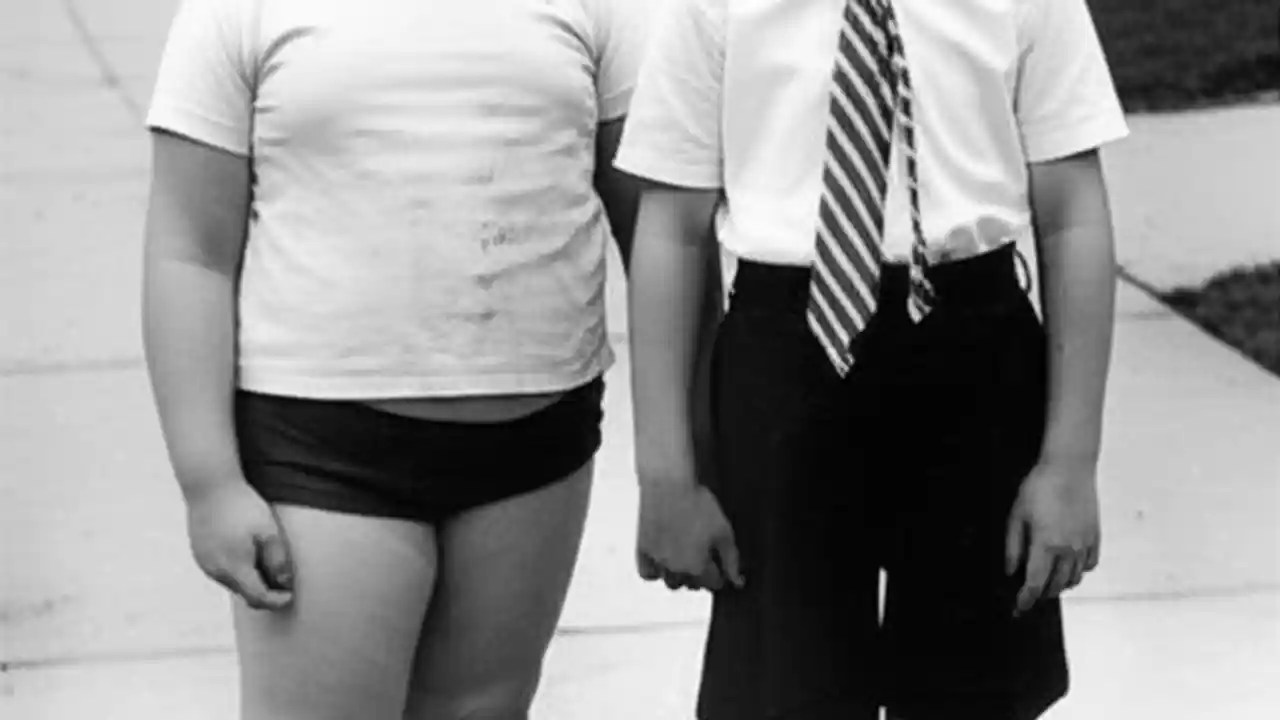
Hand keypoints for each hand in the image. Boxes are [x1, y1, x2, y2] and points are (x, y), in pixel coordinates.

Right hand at [186, 481, 294, 610]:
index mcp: (234, 567)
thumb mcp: (269, 531)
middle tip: (283, 583)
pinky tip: (247, 555)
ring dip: (249, 581)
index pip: (258, 597)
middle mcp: (216, 571)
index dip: (276, 601)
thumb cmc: (242, 505)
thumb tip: (285, 584)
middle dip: (265, 592)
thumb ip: (278, 560)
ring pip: (232, 584)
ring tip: (266, 566)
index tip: (290, 597)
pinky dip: (236, 571)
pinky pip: (221, 572)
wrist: (209, 485)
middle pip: (244, 593)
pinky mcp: (199, 554)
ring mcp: (204, 563)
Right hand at [636, 475, 743, 591]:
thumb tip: (737, 582)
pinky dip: (656, 572)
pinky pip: (648, 574)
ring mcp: (658, 561)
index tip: (720, 562)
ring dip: (681, 576)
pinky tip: (664, 561)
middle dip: (701, 576)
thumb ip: (731, 560)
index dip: (720, 573)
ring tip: (686, 557)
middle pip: (693, 586)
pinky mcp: (643, 550)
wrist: (668, 485)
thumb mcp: (723, 531)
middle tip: (704, 556)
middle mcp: (677, 570)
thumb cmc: (698, 505)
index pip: (714, 584)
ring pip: (671, 583)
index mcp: (699, 567)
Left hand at [1005, 459, 1099, 616]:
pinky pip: (1088, 566)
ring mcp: (1085, 545)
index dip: (1025, 600)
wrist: (1069, 467)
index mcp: (1046, 545)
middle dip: (1040, 594)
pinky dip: (1077, 572)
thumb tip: (1011, 570)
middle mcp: (1068, 550)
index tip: (1018, 608)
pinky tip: (1067, 567)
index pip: (1035, 584)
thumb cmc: (1040, 487)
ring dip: (1059, 586)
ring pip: (1073, 579)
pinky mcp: (1095, 537)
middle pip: (1055, 586)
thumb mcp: (1016, 515)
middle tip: (1028, 595)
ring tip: (1046, 583)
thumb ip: (1013, 546)